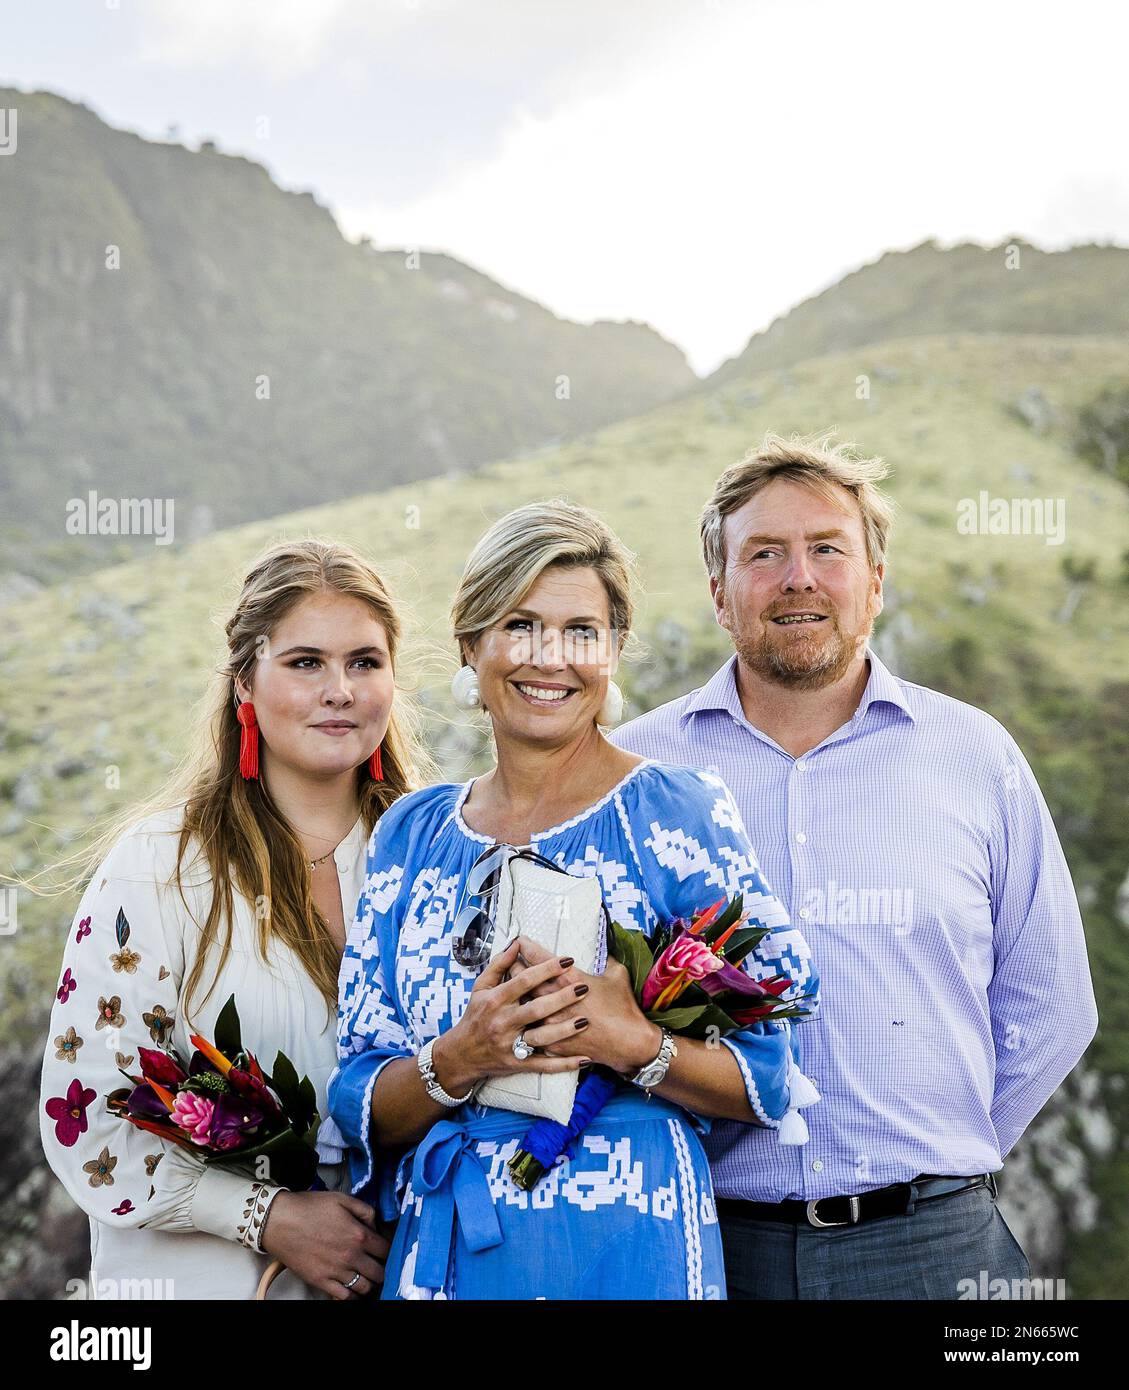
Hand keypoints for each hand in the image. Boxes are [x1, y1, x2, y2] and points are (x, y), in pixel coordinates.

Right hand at [260, 1190, 388, 1299]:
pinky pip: (345, 1297)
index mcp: (358, 1234)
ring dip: (369, 1283)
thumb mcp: (342, 1198)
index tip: (385, 1249)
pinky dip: (352, 1295)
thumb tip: (376, 1224)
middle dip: (382, 1268)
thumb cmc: (309, 1207)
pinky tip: (351, 1287)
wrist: (280, 1221)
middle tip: (377, 1264)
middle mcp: (351, 1256)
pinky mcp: (321, 1282)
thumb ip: (365, 1210)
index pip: (386, 1250)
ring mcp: (336, 1271)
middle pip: (379, 1272)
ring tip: (366, 1276)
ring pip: (365, 1287)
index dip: (388, 1249)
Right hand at [430, 937, 592, 1094]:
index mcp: (496, 1000)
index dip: (547, 969)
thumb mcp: (481, 987)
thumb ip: (499, 964)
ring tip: (586, 1020)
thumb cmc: (475, 1015)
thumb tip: (517, 943)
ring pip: (541, 1038)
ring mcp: (510, 1045)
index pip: (524, 981)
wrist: (461, 1054)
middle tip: (584, 986)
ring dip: (565, 1030)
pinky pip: (544, 1065)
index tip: (568, 960)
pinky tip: (584, 1059)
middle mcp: (503, 1022)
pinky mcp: (517, 1064)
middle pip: (536, 1008)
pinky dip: (564, 1064)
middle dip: (561, 998)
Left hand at [514, 936, 660, 1074]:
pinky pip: (532, 1033)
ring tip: (510, 992)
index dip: (527, 947)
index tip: (520, 941)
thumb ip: (605, 959)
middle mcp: (555, 1000)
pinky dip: (526, 1026)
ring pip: (522, 1007)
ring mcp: (552, 1024)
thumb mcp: (617, 974)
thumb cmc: (624, 1008)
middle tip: (509, 961)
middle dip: (514, 968)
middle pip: (523, 979)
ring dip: (515, 998)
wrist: (630, 1043)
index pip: (540, 958)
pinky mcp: (553, 1044)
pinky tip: (520, 1023)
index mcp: (569, 979)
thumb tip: (603, 951)